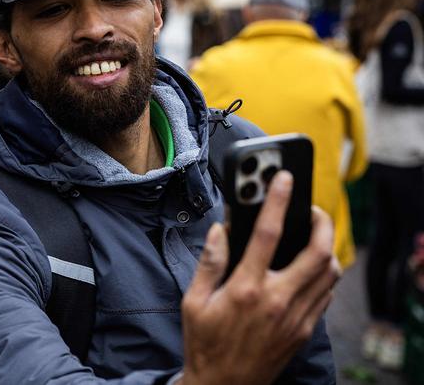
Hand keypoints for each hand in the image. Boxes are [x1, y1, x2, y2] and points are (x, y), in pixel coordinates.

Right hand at [179, 171, 340, 384]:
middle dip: (322, 223)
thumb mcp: (194, 301)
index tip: (284, 179)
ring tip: (313, 236)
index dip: (278, 200)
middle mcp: (276, 300)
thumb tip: (221, 230)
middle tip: (313, 209)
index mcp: (245, 289)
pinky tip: (309, 269)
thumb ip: (209, 262)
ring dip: (327, 248)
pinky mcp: (304, 331)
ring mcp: (295, 317)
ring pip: (330, 273)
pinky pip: (325, 295)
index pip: (269, 234)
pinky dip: (324, 275)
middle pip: (318, 252)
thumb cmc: (204, 343)